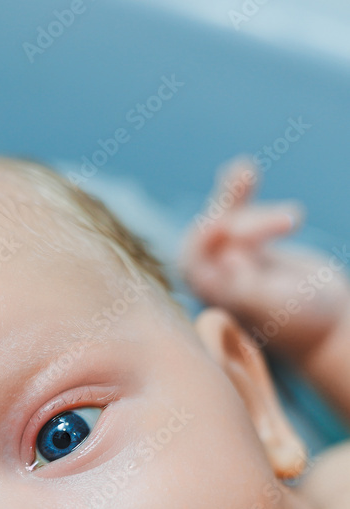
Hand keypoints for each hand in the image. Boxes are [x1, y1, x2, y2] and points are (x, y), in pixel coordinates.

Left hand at [178, 157, 349, 362]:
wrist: (330, 323)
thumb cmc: (305, 320)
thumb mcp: (279, 304)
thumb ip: (248, 288)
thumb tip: (226, 261)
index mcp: (212, 297)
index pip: (195, 260)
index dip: (205, 237)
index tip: (227, 221)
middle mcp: (215, 278)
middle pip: (208, 234)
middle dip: (233, 213)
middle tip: (287, 216)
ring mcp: (231, 260)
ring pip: (222, 218)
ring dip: (232, 194)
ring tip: (245, 171)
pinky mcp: (248, 246)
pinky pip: (237, 213)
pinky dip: (238, 191)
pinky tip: (244, 169)